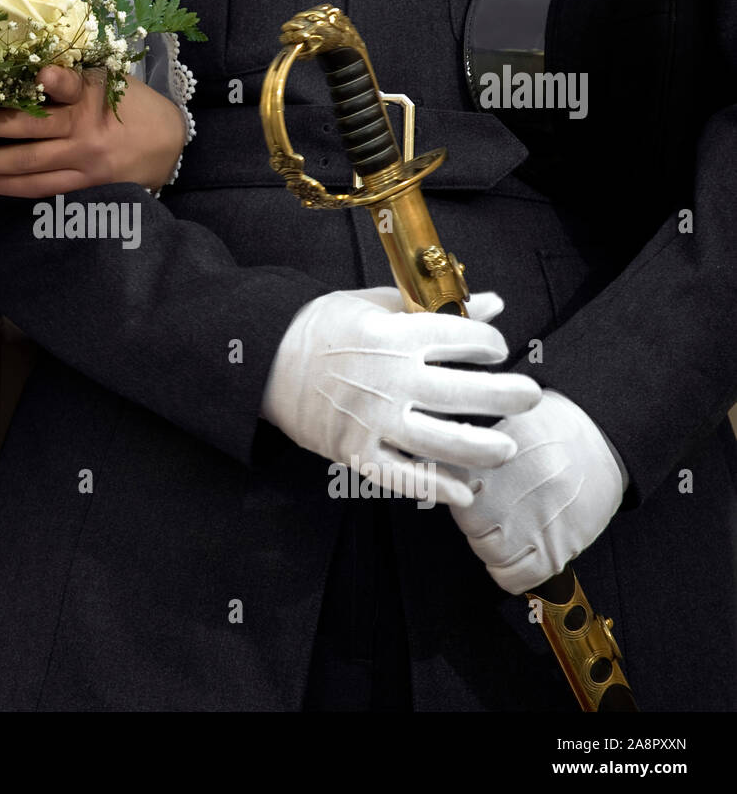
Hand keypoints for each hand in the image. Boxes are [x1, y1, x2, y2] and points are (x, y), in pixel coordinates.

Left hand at [0, 65, 185, 196]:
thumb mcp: (110, 78)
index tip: (40, 75)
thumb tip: (29, 70)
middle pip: (30, 132)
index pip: (73, 85)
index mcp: (93, 95)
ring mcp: (85, 162)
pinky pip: (40, 189)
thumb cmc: (132, 104)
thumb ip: (73, 76)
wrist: (170, 144)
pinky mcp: (85, 186)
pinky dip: (9, 187)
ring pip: (27, 167)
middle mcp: (87, 130)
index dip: (57, 81)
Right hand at [262, 287, 541, 507]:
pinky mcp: (355, 451)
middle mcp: (388, 378)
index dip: (490, 343)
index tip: (497, 349)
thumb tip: (494, 303)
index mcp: (393, 335)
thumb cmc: (322, 328)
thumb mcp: (376, 304)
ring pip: (443, 442)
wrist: (264, 360)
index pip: (462, 339)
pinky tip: (465, 490)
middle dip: (508, 395)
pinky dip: (437, 487)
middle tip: (529, 396)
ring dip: (484, 448)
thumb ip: (435, 307)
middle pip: (465, 391)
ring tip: (505, 448)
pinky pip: (404, 476)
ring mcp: (372, 418)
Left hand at [450, 389, 627, 594]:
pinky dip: (506, 570)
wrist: (602, 440)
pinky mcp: (558, 550)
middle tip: (487, 505)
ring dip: (488, 542)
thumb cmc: (547, 429)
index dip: (452, 487)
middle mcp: (519, 492)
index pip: (451, 486)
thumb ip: (467, 442)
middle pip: (468, 522)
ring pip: (487, 551)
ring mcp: (538, 524)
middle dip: (471, 516)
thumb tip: (425, 462)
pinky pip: (513, 578)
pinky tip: (514, 550)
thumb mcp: (505, 422)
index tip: (460, 485)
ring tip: (503, 524)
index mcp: (500, 456)